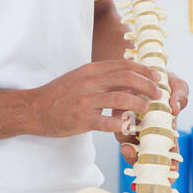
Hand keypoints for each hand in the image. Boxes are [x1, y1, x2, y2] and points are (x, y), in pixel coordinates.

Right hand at [27, 60, 162, 138]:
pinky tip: (130, 126)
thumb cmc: (59, 94)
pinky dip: (121, 124)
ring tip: (147, 109)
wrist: (34, 108)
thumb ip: (101, 77)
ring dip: (139, 104)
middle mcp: (90, 82)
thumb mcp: (80, 77)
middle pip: (127, 79)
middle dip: (148, 86)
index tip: (157, 77)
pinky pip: (106, 122)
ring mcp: (85, 101)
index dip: (144, 70)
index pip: (124, 65)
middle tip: (158, 94)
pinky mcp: (81, 119)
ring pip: (120, 99)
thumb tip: (126, 78)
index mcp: (91, 70)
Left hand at [118, 70, 187, 173]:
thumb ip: (181, 96)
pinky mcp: (118, 119)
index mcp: (166, 129)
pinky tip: (122, 125)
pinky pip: (118, 131)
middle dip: (143, 163)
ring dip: (129, 151)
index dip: (171, 166)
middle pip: (146, 156)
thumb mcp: (177, 86)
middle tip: (145, 165)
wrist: (140, 67)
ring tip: (128, 147)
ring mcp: (133, 127)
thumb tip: (175, 108)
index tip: (172, 175)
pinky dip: (120, 131)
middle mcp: (148, 132)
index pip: (170, 153)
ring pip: (130, 145)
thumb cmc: (163, 80)